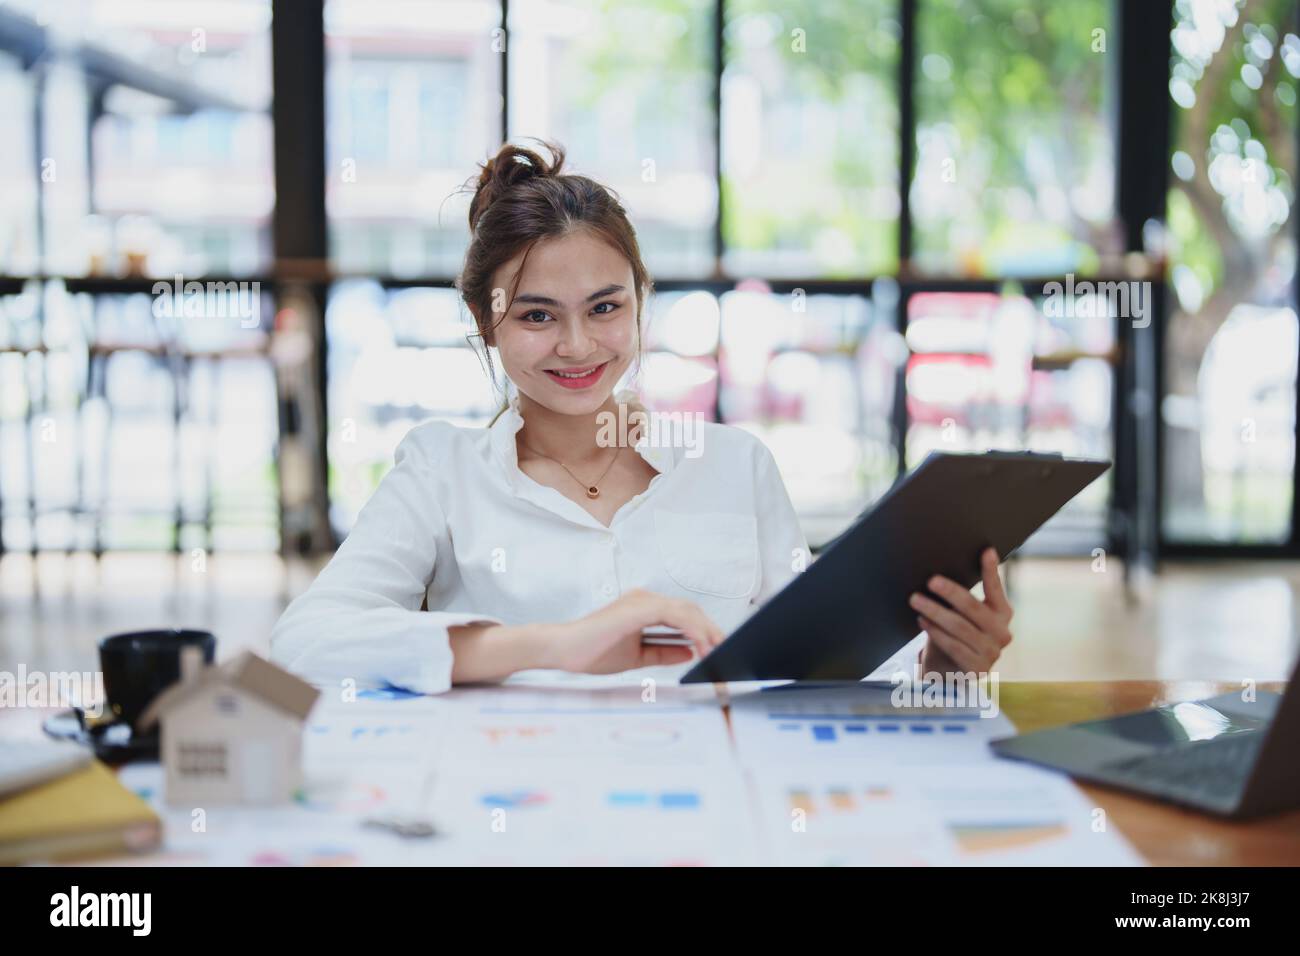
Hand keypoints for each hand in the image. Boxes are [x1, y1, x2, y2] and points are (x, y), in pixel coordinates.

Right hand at [542, 588, 724, 673]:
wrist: (563, 650)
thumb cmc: (593, 651)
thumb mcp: (637, 656)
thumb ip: (664, 651)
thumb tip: (690, 651)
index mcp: (643, 608)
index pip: (682, 614)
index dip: (703, 630)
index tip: (716, 648)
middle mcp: (644, 599)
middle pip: (689, 609)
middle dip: (710, 630)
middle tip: (724, 650)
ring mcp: (640, 601)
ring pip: (685, 610)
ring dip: (705, 630)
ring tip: (716, 650)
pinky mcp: (636, 608)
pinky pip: (672, 615)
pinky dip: (690, 629)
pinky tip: (699, 645)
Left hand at [909, 547, 1012, 674]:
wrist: (950, 669)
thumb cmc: (955, 633)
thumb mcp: (961, 614)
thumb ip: (960, 598)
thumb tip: (940, 573)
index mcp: (1003, 613)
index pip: (996, 589)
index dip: (991, 570)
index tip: (986, 550)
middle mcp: (1002, 633)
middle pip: (973, 608)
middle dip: (950, 592)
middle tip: (931, 580)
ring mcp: (992, 653)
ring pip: (959, 627)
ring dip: (935, 611)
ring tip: (916, 599)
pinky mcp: (977, 669)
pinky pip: (953, 645)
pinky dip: (935, 631)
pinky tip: (922, 621)